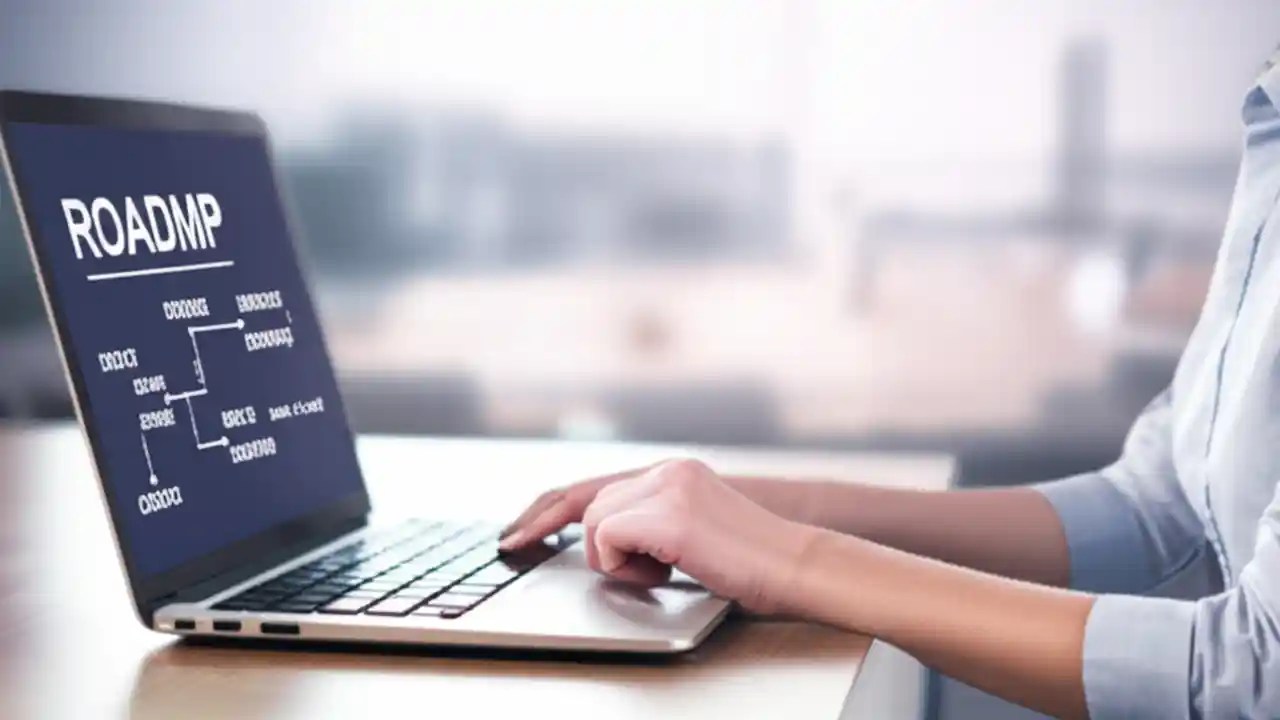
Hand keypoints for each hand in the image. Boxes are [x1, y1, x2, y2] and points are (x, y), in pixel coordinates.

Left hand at [501, 461, 816, 549]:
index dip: (548, 510)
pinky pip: (609, 538)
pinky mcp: (669, 515)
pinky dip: (624, 563)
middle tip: (563, 557)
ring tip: (659, 572)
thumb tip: (607, 543)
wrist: (796, 567)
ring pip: (594, 521)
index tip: (515, 532)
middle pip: (587, 503)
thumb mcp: (694, 534)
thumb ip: (653, 526)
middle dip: (572, 537)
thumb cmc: (752, 564)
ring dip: (613, 557)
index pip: (594, 485)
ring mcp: (668, 488)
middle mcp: (666, 471)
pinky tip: (664, 570)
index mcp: (673, 472)